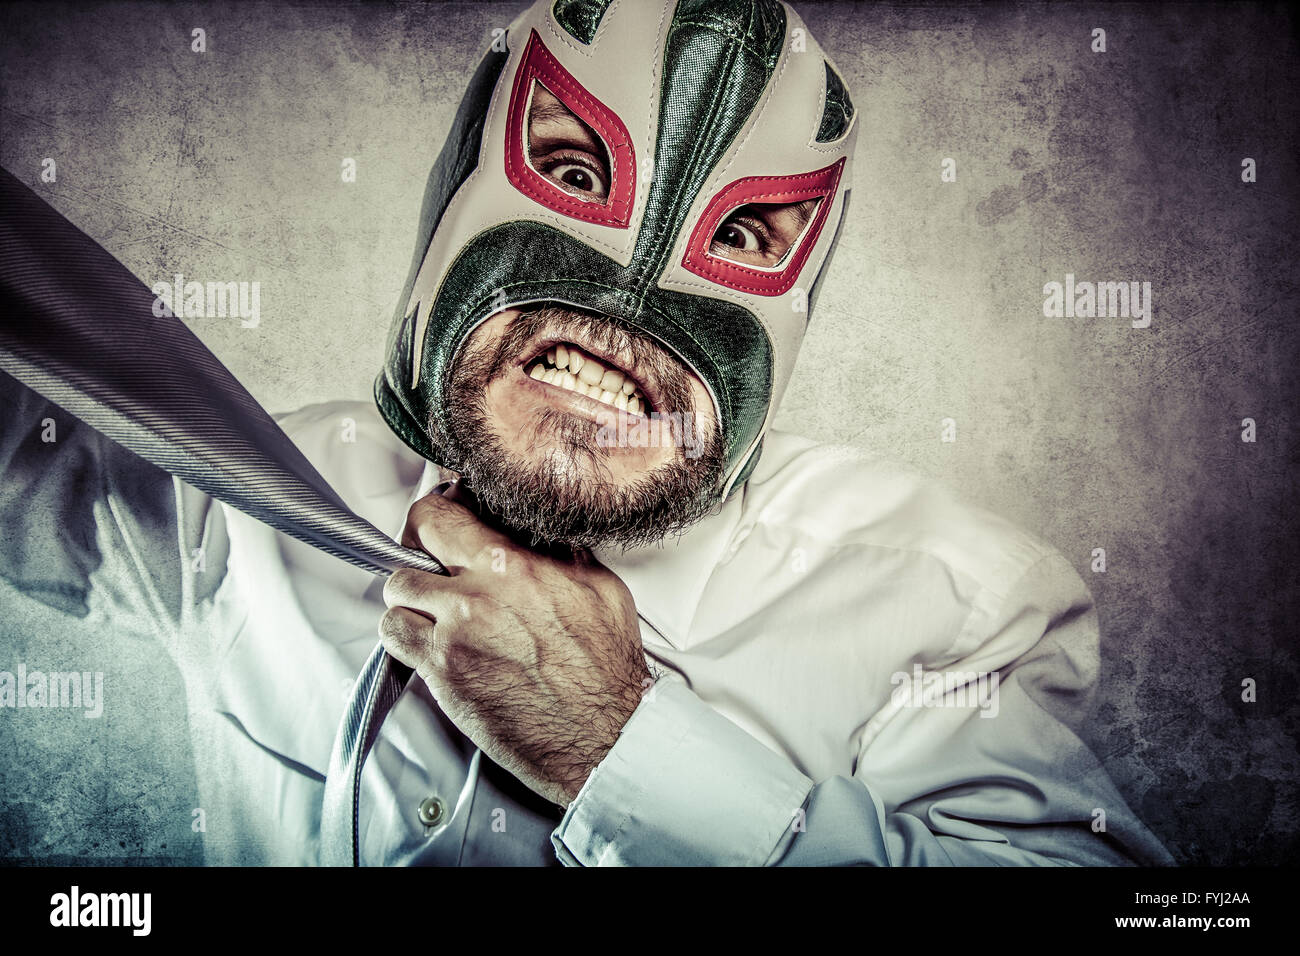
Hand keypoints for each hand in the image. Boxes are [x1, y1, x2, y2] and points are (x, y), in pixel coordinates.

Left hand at [379, 486, 651, 807]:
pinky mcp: (442, 673)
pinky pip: (394, 637)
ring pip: (397, 592)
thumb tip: (540, 534)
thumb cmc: (606, 670)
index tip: (436, 522)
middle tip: (431, 565)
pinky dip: (403, 636)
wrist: (603, 732)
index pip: (442, 515)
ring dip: (411, 598)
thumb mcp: (601, 589)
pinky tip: (428, 642)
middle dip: (418, 552)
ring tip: (433, 611)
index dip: (432, 513)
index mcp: (515, 565)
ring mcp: (455, 634)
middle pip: (411, 546)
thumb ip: (562, 554)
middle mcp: (479, 594)